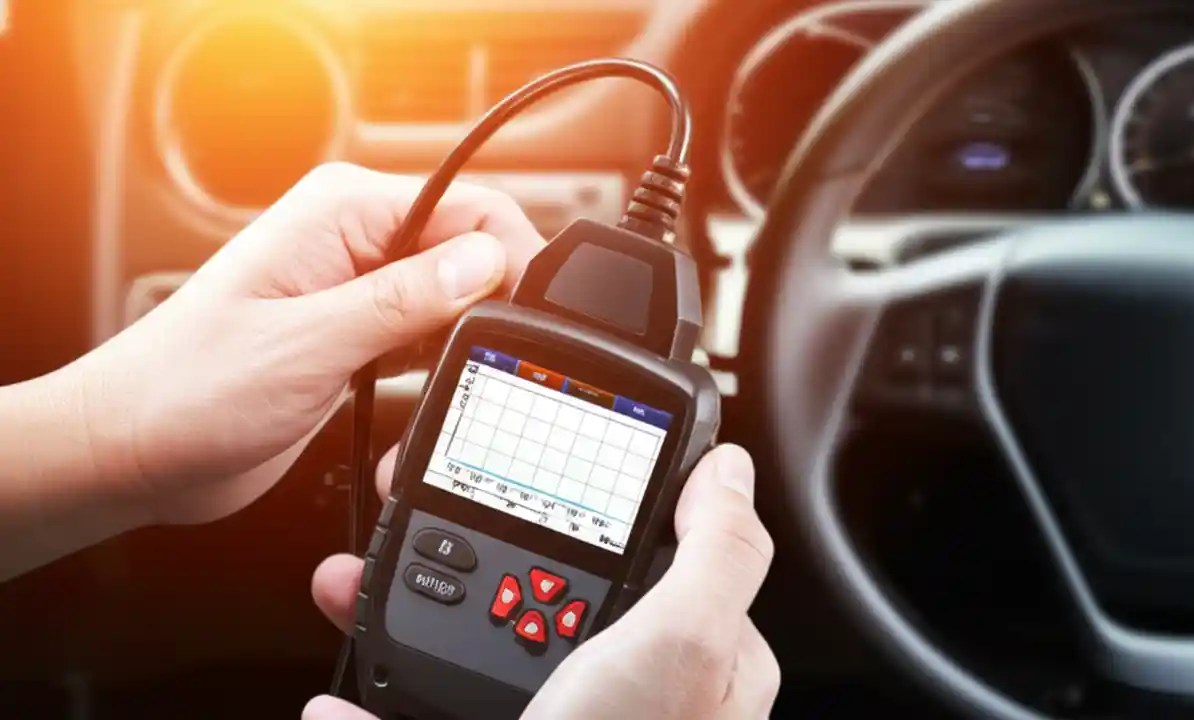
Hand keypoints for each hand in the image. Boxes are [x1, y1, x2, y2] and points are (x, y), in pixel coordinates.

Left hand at [77, 162, 543, 523]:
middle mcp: (354, 242)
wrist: (137, 450)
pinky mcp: (359, 336)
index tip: (528, 314)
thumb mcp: (309, 344)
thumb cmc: (188, 388)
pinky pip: (427, 339)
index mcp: (339, 213)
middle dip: (488, 305)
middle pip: (470, 252)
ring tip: (430, 386)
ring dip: (457, 346)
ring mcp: (359, 290)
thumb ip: (404, 299)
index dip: (512, 256)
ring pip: (455, 301)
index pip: (468, 206)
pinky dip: (434, 371)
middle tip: (480, 363)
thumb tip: (487, 260)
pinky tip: (415, 399)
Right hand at [304, 444, 779, 719]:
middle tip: (410, 521)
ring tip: (356, 589)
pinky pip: (434, 714)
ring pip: (476, 648)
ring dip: (404, 614)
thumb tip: (730, 473)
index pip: (642, 546)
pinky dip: (380, 708)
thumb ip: (717, 555)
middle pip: (543, 589)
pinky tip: (345, 707)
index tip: (519, 469)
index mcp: (691, 654)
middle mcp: (627, 693)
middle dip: (467, 550)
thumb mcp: (686, 649)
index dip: (581, 499)